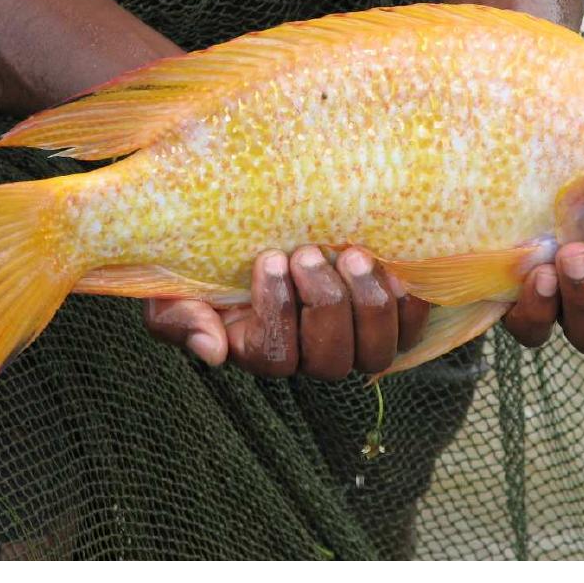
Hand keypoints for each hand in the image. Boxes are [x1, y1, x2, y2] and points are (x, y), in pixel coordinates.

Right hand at [144, 246, 429, 380]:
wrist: (259, 221)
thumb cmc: (210, 254)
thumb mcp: (173, 284)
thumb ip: (177, 319)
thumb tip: (213, 352)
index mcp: (261, 347)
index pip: (274, 357)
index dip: (275, 314)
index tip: (268, 260)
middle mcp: (311, 353)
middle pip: (329, 361)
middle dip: (322, 305)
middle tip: (307, 252)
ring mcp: (354, 339)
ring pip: (374, 352)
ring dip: (366, 304)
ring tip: (350, 255)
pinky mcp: (391, 318)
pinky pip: (410, 329)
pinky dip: (406, 304)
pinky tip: (390, 269)